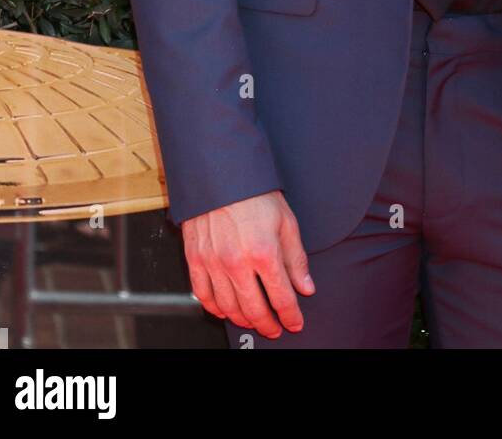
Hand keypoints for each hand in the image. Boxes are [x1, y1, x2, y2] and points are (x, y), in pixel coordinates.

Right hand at [181, 190, 314, 337]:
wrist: (221, 172)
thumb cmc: (254, 192)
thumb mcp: (287, 221)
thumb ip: (296, 259)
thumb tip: (306, 286)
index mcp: (264, 252)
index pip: (281, 298)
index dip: (291, 315)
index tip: (295, 322)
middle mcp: (237, 261)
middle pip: (254, 309)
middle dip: (268, 324)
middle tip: (274, 328)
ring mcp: (213, 262)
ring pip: (228, 307)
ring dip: (243, 319)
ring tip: (253, 321)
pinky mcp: (195, 258)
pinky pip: (203, 295)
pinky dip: (214, 308)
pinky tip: (224, 309)